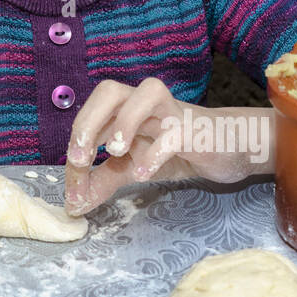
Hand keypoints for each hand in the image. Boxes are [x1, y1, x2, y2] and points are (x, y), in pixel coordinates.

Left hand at [63, 77, 268, 215]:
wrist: (224, 148)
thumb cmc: (172, 149)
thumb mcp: (130, 168)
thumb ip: (101, 182)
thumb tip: (73, 205)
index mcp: (122, 108)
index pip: (89, 117)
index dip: (75, 148)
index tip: (73, 186)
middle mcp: (143, 103)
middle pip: (109, 91)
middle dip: (88, 122)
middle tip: (80, 157)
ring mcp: (171, 112)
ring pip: (147, 93)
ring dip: (125, 120)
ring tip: (114, 152)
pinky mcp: (195, 129)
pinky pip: (176, 131)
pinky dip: (157, 150)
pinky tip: (145, 173)